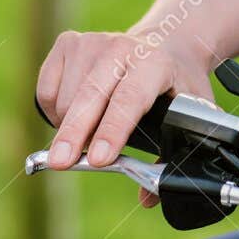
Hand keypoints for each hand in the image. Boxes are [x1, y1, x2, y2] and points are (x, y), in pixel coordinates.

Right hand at [36, 29, 215, 205]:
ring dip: (68, 127)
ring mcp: (91, 42)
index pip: (130, 98)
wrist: (166, 44)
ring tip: (87, 135)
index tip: (98, 160)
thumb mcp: (191, 112)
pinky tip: (73, 115)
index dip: (113, 130)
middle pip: (90, 95)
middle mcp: (121, 47)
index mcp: (154, 63)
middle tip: (61, 164)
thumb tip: (148, 196)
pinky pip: (47, 89)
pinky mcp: (67, 43)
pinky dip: (54, 112)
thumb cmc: (176, 84)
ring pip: (66, 98)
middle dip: (74, 134)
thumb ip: (173, 154)